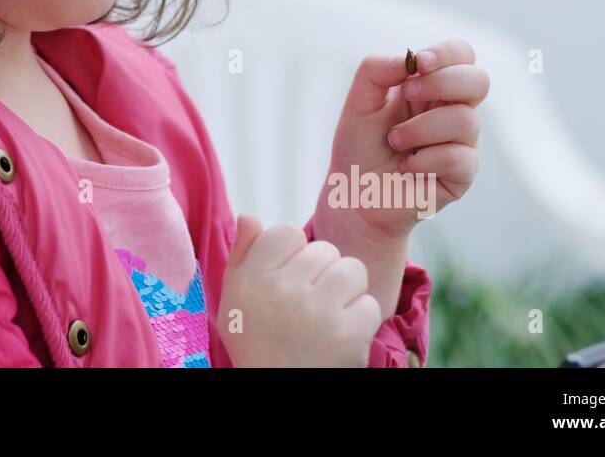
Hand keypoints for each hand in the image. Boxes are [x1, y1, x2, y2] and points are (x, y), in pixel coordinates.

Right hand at [217, 214, 381, 366]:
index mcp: (252, 277)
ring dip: (347, 290)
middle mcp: (283, 290)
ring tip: (331, 311)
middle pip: (324, 250)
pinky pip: (369, 304)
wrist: (274, 389)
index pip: (287, 232)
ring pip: (352, 270)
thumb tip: (250, 215)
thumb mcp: (235, 298)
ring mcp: (317, 311)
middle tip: (312, 300)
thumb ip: (242, 254)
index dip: (293, 252)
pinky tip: (342, 332)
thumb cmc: (256, 340)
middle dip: (323, 272)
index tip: (290, 277)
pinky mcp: (347, 334)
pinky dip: (361, 319)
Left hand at [322, 38, 488, 241]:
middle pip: (479, 81)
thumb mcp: (358, 101)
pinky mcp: (462, 175)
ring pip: (465, 120)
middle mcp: (453, 111)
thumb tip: (411, 60)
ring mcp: (462, 143)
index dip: (448, 53)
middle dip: (442, 82)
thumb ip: (376, 70)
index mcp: (432, 88)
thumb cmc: (360, 146)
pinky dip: (424, 160)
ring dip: (420, 128)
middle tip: (407, 95)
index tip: (420, 63)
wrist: (354, 194)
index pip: (462, 56)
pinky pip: (458, 157)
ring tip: (395, 141)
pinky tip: (407, 167)